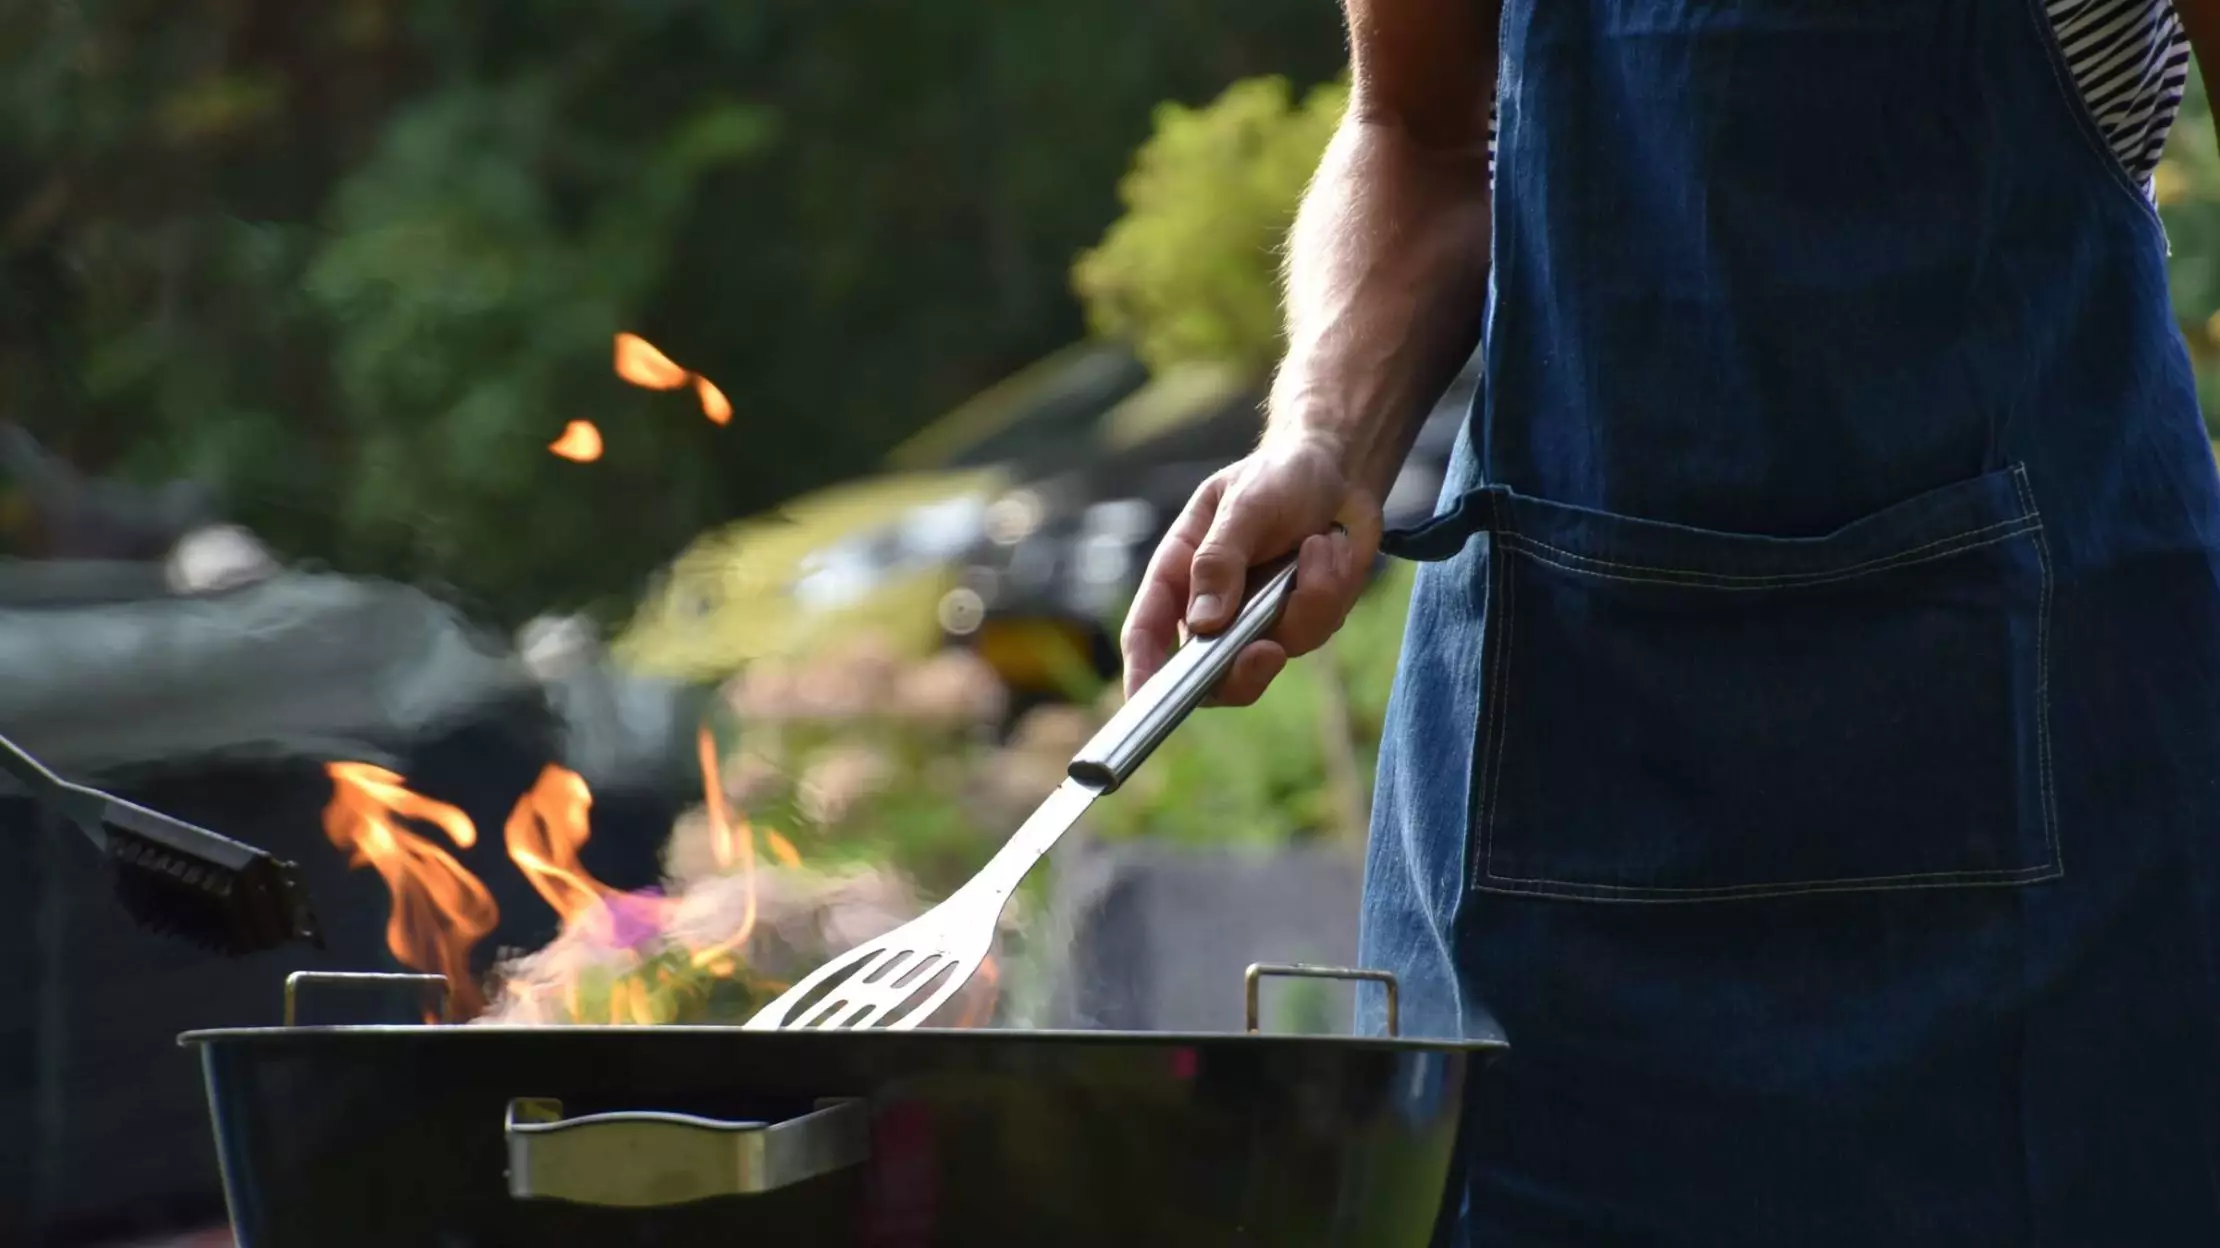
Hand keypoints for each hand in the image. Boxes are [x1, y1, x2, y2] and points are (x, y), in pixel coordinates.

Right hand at [1120, 430, 1383, 705]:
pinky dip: (1331, 589)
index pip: (1147, 633)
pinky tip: (1330, 547)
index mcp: (1179, 574)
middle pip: (1209, 674)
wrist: (1339, 471)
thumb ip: (1220, 560)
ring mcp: (1257, 620)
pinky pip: (1316, 630)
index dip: (1141, 673)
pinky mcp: (1301, 621)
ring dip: (1306, 600)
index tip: (1144, 703)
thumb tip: (1204, 624)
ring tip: (1319, 544)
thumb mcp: (1243, 505)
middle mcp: (1213, 607)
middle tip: (1267, 651)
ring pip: (1274, 652)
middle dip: (1241, 672)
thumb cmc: (1277, 476)